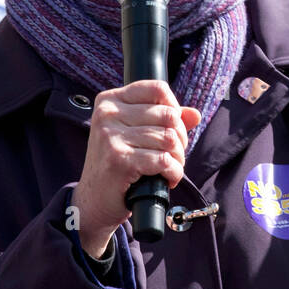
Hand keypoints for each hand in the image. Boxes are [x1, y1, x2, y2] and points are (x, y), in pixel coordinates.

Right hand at [72, 80, 201, 258]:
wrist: (93, 199)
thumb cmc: (117, 163)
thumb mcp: (135, 134)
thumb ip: (164, 120)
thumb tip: (195, 114)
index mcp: (110, 101)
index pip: (157, 89)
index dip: (175, 108)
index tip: (172, 128)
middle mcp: (107, 115)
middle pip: (169, 115)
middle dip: (180, 138)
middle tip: (173, 155)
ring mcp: (111, 137)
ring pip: (169, 138)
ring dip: (178, 158)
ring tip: (169, 168)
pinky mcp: (119, 160)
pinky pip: (164, 160)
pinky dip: (174, 172)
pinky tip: (168, 179)